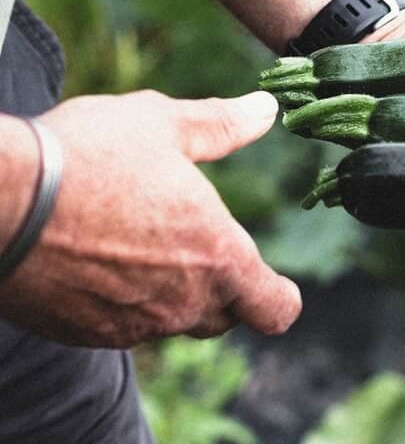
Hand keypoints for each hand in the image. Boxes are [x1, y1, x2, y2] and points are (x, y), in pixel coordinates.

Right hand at [0, 90, 301, 347]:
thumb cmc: (88, 156)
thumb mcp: (162, 124)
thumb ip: (223, 125)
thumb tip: (267, 110)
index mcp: (219, 257)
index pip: (276, 309)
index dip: (279, 296)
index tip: (271, 281)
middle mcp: (183, 303)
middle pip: (226, 316)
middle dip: (222, 288)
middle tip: (192, 243)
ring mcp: (132, 325)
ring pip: (171, 320)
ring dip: (169, 293)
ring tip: (135, 239)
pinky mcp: (85, 334)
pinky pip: (121, 326)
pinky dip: (121, 302)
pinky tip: (95, 260)